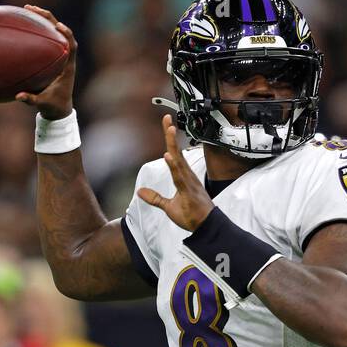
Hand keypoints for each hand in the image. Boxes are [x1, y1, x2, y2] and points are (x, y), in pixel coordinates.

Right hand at [15, 6, 76, 120]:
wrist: (60, 110)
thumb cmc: (53, 106)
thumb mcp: (42, 104)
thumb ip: (31, 100)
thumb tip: (18, 97)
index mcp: (68, 68)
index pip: (72, 46)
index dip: (67, 34)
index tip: (58, 26)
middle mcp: (65, 58)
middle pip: (61, 32)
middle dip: (48, 18)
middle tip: (32, 8)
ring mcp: (59, 56)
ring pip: (54, 32)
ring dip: (43, 20)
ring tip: (28, 9)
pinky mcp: (53, 56)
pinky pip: (47, 38)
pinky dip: (38, 29)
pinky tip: (25, 23)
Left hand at [137, 116, 214, 231]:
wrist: (206, 227)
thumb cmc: (192, 216)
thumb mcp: (168, 207)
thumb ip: (155, 198)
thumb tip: (140, 192)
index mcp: (183, 177)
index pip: (175, 154)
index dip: (170, 139)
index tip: (167, 123)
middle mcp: (187, 176)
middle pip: (177, 152)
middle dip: (171, 135)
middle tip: (167, 118)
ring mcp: (189, 183)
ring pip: (179, 161)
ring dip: (173, 145)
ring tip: (169, 130)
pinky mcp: (189, 192)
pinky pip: (180, 177)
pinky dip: (174, 166)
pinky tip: (169, 156)